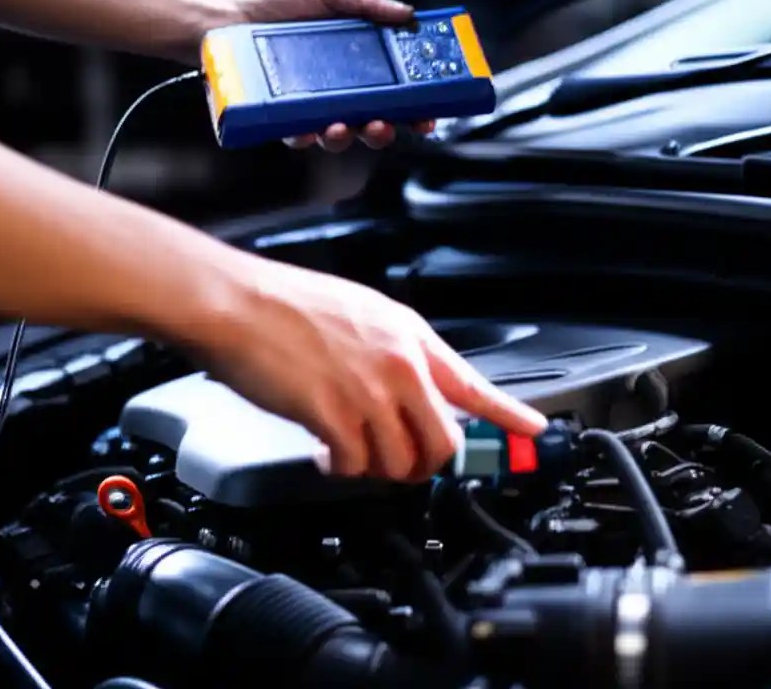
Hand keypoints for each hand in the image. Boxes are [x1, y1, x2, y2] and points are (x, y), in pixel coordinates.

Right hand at [194, 256, 547, 481]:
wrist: (236, 301)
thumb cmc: (285, 303)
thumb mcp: (362, 313)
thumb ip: (394, 351)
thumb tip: (407, 386)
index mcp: (410, 337)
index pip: (473, 383)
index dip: (509, 413)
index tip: (534, 429)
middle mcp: (401, 365)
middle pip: (442, 443)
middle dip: (422, 464)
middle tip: (398, 463)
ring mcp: (371, 392)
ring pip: (400, 463)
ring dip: (374, 468)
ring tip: (350, 450)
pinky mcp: (335, 416)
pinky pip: (355, 466)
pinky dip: (340, 468)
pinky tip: (324, 452)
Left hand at [232, 0, 435, 151]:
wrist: (225, 17)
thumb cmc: (272, 4)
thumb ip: (367, 5)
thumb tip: (406, 14)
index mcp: (354, 64)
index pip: (392, 92)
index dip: (413, 107)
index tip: (426, 114)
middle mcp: (336, 90)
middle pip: (372, 122)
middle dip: (384, 130)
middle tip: (386, 124)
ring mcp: (311, 107)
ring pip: (340, 136)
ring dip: (348, 137)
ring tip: (344, 126)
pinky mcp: (283, 118)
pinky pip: (300, 137)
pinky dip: (308, 137)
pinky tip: (310, 128)